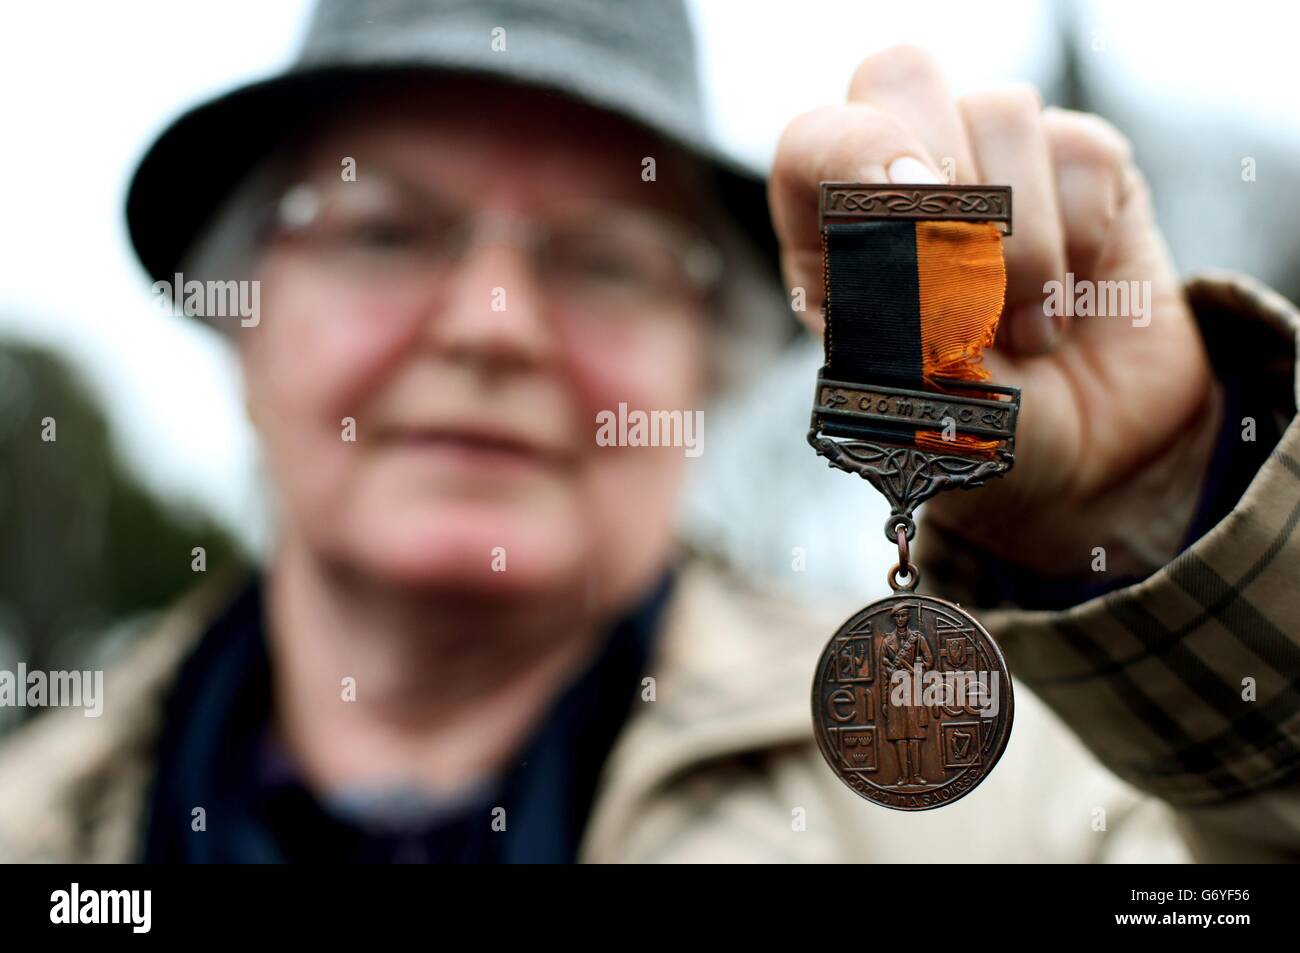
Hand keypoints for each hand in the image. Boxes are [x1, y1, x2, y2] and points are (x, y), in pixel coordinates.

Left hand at [769, 46, 1218, 577]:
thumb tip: (919, 210)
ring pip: (1004, 110)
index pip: (813, 139)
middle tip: (969, 281)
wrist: (1077, 466)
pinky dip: (1084, 238)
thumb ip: (889, 314)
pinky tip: (1069, 305)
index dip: (856, 152)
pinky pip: (1085, 151)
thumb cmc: (968, 435)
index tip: (910, 211)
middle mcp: (905, 178)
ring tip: (1023, 331)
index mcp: (834, 233)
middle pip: (900, 75)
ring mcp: (996, 166)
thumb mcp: (905, 400)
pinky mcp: (1080, 171)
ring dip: (1022, 244)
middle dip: (946, 180)